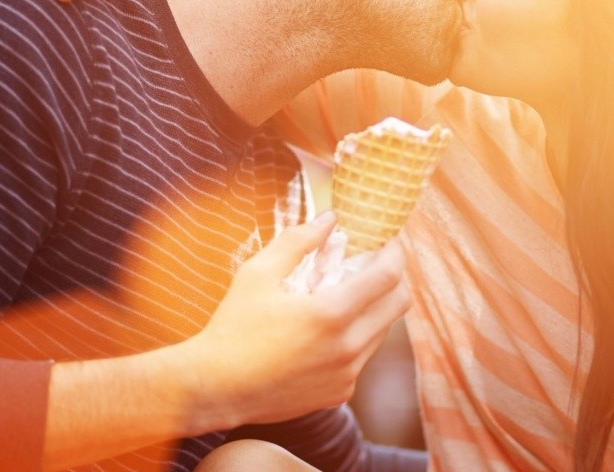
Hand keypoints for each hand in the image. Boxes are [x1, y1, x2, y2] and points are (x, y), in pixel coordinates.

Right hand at [188, 213, 411, 426]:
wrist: (215, 388)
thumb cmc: (232, 328)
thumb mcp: (258, 274)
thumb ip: (297, 241)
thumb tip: (329, 219)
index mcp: (331, 314)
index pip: (389, 276)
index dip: (395, 251)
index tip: (389, 239)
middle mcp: (348, 348)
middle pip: (398, 304)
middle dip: (394, 277)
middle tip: (373, 262)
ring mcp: (346, 375)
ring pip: (382, 331)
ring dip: (374, 307)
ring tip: (345, 293)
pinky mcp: (339, 393)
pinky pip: (363, 357)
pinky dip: (356, 336)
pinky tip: (326, 329)